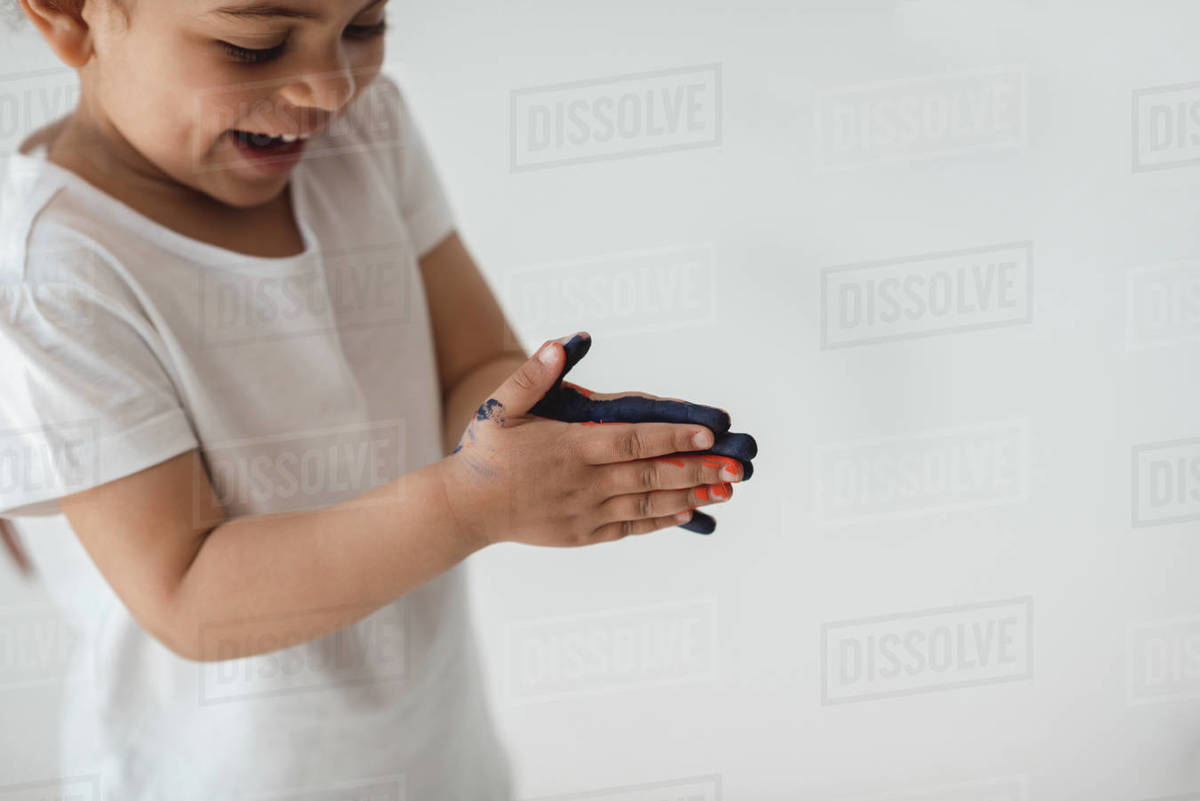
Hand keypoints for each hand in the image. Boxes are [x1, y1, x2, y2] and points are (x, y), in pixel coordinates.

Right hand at [439, 336, 736, 547]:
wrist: (465, 508)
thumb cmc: (486, 453)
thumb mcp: (501, 407)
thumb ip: (534, 375)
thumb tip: (564, 342)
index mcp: (570, 448)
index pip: (633, 441)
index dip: (674, 438)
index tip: (708, 435)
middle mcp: (584, 482)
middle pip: (651, 475)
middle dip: (698, 470)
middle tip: (736, 467)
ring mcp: (586, 512)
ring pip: (647, 503)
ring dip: (689, 496)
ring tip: (725, 490)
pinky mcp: (583, 533)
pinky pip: (631, 526)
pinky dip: (661, 519)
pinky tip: (687, 512)